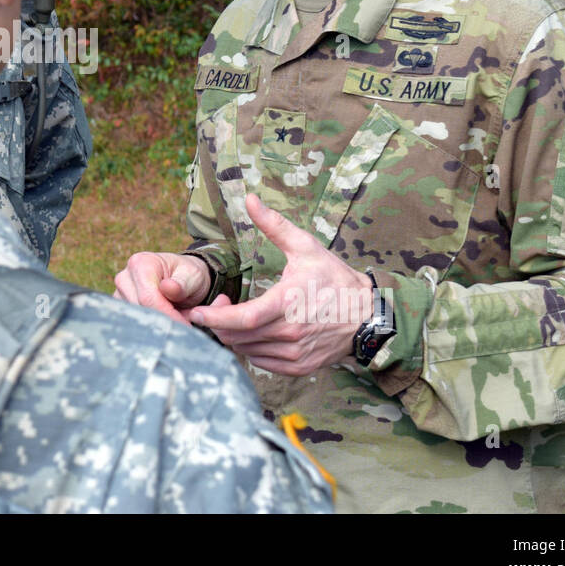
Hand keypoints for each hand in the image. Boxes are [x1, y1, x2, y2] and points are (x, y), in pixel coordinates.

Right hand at [113, 251, 213, 324]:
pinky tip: (162, 319)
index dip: (167, 315)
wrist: (182, 278)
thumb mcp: (192, 277)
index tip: (185, 326)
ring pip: (136, 318)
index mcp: (141, 263)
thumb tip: (167, 288)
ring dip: (157, 323)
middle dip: (163, 320)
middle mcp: (125, 277)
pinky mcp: (120, 305)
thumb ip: (181, 284)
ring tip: (175, 317)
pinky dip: (150, 324)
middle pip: (140, 310)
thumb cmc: (188, 276)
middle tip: (183, 323)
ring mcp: (119, 292)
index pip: (148, 298)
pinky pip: (133, 322)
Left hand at [189, 194, 373, 374]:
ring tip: (237, 316)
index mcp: (289, 302)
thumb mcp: (305, 246)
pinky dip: (251, 348)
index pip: (244, 318)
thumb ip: (274, 225)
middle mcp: (291, 332)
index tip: (197, 312)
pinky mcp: (299, 367)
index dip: (216, 318)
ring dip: (234, 336)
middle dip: (219, 323)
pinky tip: (255, 332)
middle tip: (220, 305)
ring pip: (247, 351)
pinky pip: (261, 362)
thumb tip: (250, 198)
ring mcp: (295, 353)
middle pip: (239, 336)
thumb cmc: (334, 278)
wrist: (367, 315)